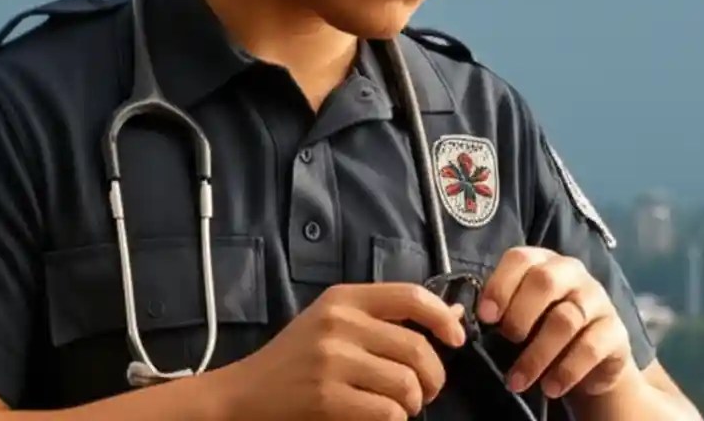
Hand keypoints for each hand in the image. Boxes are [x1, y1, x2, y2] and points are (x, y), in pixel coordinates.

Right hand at [213, 283, 466, 420]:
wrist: (246, 393)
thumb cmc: (296, 358)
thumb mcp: (335, 323)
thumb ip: (386, 319)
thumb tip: (452, 316)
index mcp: (344, 298)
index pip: (410, 296)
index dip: (443, 318)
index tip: (457, 339)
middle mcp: (339, 323)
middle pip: (416, 348)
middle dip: (433, 377)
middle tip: (426, 390)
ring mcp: (332, 361)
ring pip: (407, 383)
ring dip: (414, 403)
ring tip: (402, 406)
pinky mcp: (327, 398)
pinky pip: (388, 411)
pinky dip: (394, 419)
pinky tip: (383, 417)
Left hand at [477, 247, 637, 400]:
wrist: (593, 356)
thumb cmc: (543, 327)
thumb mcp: (521, 313)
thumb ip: (499, 309)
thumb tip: (463, 318)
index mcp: (543, 262)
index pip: (520, 259)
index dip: (500, 286)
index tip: (485, 317)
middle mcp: (572, 274)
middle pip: (545, 281)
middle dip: (519, 314)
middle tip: (506, 340)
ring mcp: (597, 300)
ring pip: (565, 320)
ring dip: (536, 355)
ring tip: (516, 381)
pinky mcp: (616, 331)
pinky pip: (590, 348)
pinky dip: (566, 371)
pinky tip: (549, 388)